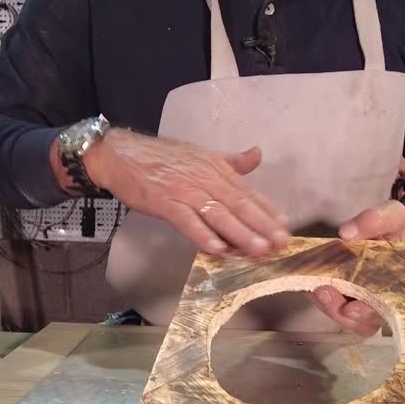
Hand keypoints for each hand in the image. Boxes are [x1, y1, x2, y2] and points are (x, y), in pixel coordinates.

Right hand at [80, 129, 289, 255]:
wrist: (120, 154)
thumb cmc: (161, 158)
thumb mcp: (201, 156)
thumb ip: (231, 161)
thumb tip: (257, 155)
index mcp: (216, 169)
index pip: (247, 192)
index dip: (267, 209)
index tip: (284, 226)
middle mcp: (205, 179)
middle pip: (238, 204)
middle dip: (261, 225)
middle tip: (280, 242)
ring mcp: (185, 191)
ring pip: (218, 214)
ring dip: (240, 233)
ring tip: (258, 249)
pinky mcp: (165, 202)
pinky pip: (187, 221)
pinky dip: (202, 234)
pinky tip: (217, 249)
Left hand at [310, 201, 404, 335]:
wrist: (386, 230)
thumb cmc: (393, 229)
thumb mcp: (391, 217)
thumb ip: (376, 221)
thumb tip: (347, 232)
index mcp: (398, 288)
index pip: (386, 311)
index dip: (367, 314)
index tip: (351, 309)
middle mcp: (380, 302)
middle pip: (360, 322)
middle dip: (339, 311)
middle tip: (323, 292)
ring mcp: (361, 302)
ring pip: (344, 319)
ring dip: (327, 307)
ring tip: (314, 289)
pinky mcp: (343, 296)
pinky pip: (330, 305)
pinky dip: (319, 298)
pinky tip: (308, 284)